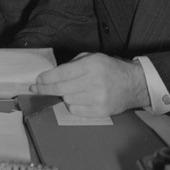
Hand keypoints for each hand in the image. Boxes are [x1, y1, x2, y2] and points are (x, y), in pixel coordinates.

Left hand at [29, 53, 149, 116]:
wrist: (133, 84)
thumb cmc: (111, 69)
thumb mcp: (93, 57)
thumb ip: (73, 64)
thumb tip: (53, 74)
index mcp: (92, 65)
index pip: (62, 73)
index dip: (47, 78)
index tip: (38, 80)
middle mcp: (95, 82)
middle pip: (61, 89)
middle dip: (45, 89)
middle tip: (36, 89)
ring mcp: (98, 98)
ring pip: (67, 100)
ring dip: (63, 96)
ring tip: (69, 90)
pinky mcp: (100, 111)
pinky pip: (76, 110)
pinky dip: (73, 105)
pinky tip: (78, 99)